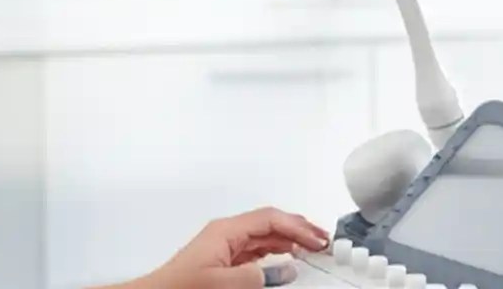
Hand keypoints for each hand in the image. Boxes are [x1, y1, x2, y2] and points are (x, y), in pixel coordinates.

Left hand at [144, 207, 329, 288]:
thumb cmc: (180, 287)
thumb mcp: (223, 284)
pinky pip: (256, 249)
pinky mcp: (223, 260)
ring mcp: (224, 246)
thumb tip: (284, 270)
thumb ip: (256, 276)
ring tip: (312, 247)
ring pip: (264, 235)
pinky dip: (276, 251)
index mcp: (226, 231)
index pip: (270, 220)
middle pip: (269, 223)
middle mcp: (226, 233)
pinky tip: (287, 257)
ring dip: (289, 239)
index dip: (297, 227)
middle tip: (323, 240)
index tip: (317, 240)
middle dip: (298, 229)